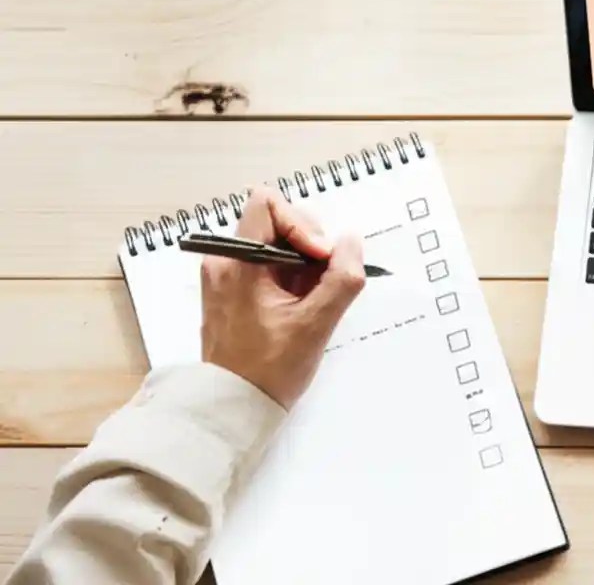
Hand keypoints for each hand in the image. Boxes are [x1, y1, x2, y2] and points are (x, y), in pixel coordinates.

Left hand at [200, 188, 365, 408]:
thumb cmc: (269, 370)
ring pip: (274, 244)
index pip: (268, 203)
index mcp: (238, 262)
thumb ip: (342, 278)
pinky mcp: (231, 292)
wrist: (231, 408)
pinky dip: (290, 277)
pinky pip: (267, 266)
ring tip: (313, 297)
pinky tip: (301, 305)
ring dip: (303, 262)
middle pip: (275, 221)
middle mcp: (224, 261)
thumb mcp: (316, 324)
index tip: (319, 258)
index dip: (302, 223)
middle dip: (309, 244)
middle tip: (324, 280)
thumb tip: (352, 242)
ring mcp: (225, 276)